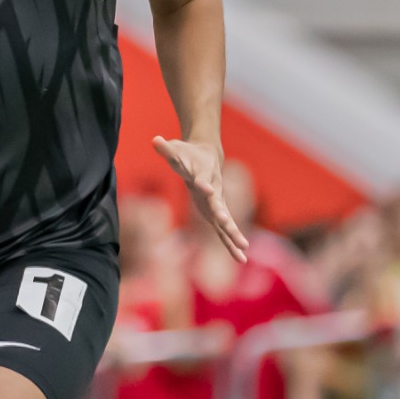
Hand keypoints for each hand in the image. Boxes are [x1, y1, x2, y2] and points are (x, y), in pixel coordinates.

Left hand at [152, 136, 248, 261]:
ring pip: (226, 221)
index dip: (203, 183)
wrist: (209, 157)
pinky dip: (232, 244)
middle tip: (226, 222)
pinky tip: (241, 258)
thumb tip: (154, 140)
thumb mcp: (176, 151)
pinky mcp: (217, 214)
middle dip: (222, 213)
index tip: (204, 187)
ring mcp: (218, 204)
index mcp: (204, 174)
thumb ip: (167, 149)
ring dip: (234, 234)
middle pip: (218, 203)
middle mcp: (214, 190)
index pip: (203, 178)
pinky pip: (225, 231)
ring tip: (244, 248)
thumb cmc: (188, 155)